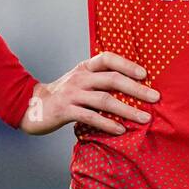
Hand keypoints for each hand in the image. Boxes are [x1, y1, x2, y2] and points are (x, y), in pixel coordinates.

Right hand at [20, 51, 158, 135]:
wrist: (32, 107)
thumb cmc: (64, 95)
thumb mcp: (80, 81)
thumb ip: (99, 80)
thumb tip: (133, 86)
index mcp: (84, 68)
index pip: (107, 58)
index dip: (127, 64)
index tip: (145, 74)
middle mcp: (79, 78)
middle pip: (112, 79)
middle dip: (136, 89)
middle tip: (156, 97)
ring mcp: (72, 94)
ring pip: (104, 100)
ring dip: (127, 110)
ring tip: (145, 118)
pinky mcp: (65, 111)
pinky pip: (90, 117)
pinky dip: (107, 123)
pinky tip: (120, 130)